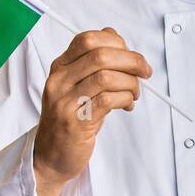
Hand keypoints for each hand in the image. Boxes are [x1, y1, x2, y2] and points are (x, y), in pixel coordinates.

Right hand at [33, 27, 151, 192]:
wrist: (50, 155)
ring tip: (134, 93)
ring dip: (130, 83)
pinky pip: (108, 100)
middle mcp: (59, 81)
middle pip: (100, 55)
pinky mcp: (76, 122)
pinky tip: (127, 104)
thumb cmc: (71, 118)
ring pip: (106, 77)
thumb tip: (121, 44)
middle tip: (144, 71)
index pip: (87, 40)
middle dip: (131, 60)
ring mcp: (65, 101)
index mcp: (60, 67)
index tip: (129, 53)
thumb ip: (94, 65)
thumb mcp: (77, 86)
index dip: (115, 41)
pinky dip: (125, 99)